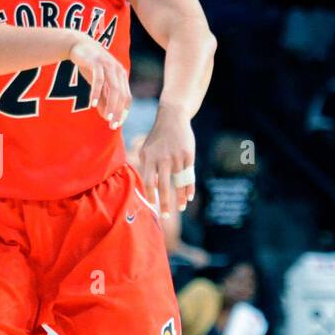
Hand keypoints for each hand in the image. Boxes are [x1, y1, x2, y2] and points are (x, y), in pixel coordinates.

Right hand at [68, 36, 130, 128]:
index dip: (123, 112)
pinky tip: (92, 104)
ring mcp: (108, 66)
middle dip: (118, 112)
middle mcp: (118, 71)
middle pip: (122, 95)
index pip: (127, 97)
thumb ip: (102, 98)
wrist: (78, 45)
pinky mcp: (97, 63)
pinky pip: (98, 81)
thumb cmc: (90, 65)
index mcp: (121, 76)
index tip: (116, 124)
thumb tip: (105, 116)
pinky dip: (96, 93)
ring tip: (106, 118)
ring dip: (111, 104)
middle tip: (112, 125)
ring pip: (113, 88)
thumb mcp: (97, 84)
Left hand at [137, 102, 195, 216]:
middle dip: (165, 203)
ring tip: (180, 208)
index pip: (148, 181)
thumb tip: (146, 189)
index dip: (150, 196)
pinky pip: (189, 175)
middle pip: (163, 186)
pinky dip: (189, 187)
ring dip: (180, 198)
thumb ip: (145, 168)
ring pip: (179, 183)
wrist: (172, 118)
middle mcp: (162, 159)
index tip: (152, 207)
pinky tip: (188, 197)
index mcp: (149, 158)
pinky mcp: (188, 155)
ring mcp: (177, 157)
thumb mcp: (145, 150)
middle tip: (166, 216)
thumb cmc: (157, 139)